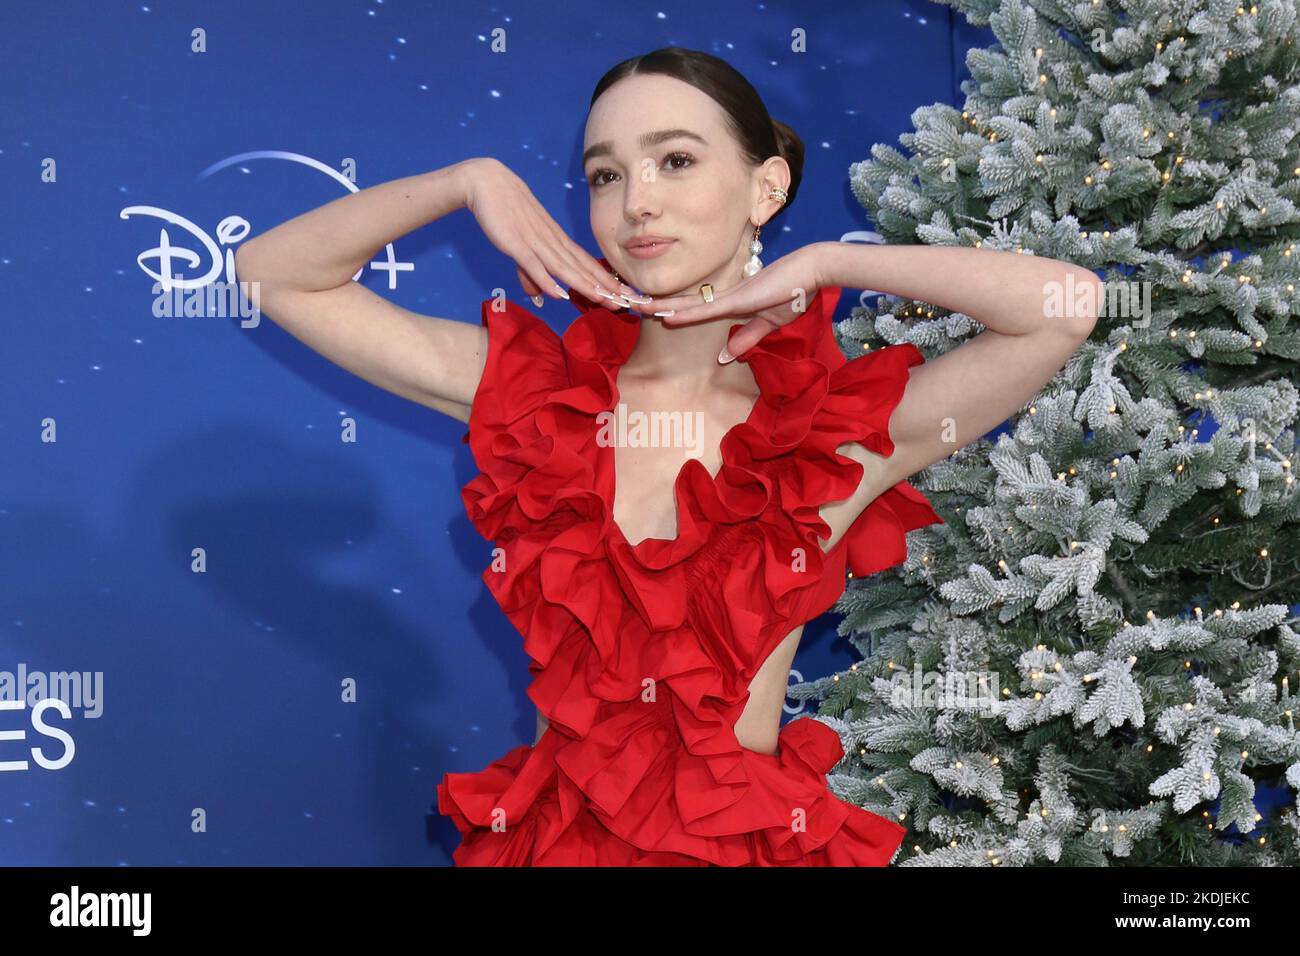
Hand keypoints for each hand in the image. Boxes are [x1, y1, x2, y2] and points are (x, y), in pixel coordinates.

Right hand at [461, 157, 636, 307]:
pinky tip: (559, 295)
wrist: (487, 182)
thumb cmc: (506, 212)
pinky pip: (534, 265)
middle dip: (606, 286)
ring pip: (565, 268)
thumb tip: (540, 297)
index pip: (588, 263)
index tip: (626, 294)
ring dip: (585, 285)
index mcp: (557, 240)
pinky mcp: (516, 243)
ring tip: (605, 300)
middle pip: (583, 268)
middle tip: (629, 302)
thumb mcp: (521, 248)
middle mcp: (553, 242)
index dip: (607, 280)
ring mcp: (536, 242)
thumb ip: (530, 274)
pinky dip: (547, 280)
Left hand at [632, 243, 827, 362]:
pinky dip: (684, 314)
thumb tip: (726, 356)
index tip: (649, 311)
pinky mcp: (738, 300)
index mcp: (730, 302)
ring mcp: (729, 297)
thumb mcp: (769, 323)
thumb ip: (747, 338)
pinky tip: (665, 316)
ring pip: (687, 305)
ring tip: (636, 309)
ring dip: (661, 308)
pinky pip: (705, 310)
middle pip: (683, 304)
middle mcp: (724, 297)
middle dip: (656, 306)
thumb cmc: (794, 292)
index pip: (694, 308)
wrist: (811, 272)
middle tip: (630, 306)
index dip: (671, 309)